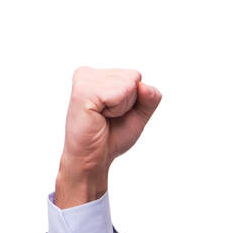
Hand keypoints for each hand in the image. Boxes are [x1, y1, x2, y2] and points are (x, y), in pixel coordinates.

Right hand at [55, 66, 161, 206]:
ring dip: (121, 107)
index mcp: (98, 75)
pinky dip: (116, 110)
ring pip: (128, 84)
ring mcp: (84, 80)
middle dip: (129, 103)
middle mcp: (88, 73)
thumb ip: (150, 97)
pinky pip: (118, 94)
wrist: (94, 159)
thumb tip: (144, 86)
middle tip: (108, 117)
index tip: (114, 113)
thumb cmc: (112, 137)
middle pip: (134, 77)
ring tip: (102, 117)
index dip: (134, 100)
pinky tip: (99, 117)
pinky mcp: (83, 91)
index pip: (136, 76)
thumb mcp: (139, 114)